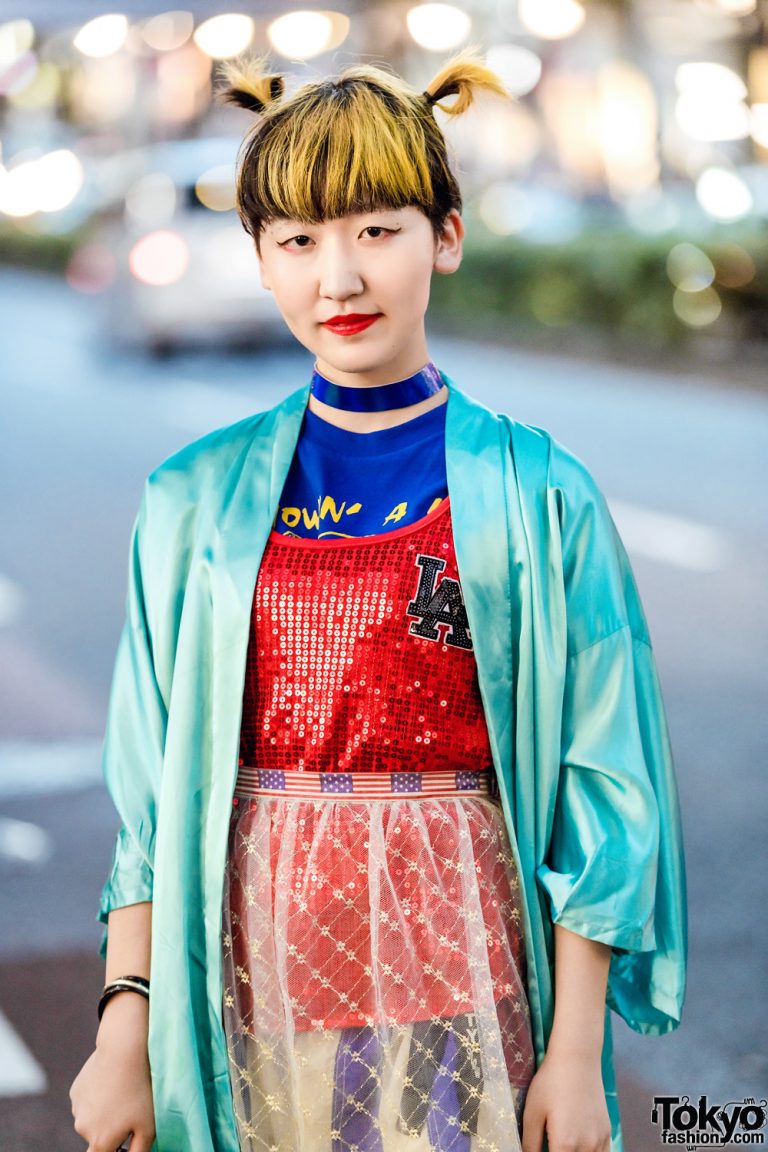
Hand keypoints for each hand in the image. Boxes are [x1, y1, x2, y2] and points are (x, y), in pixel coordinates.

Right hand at [69, 993, 154, 1151]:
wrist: (124, 1051)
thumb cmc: (139, 1090)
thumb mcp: (148, 1127)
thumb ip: (138, 1151)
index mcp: (100, 1142)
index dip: (115, 1150)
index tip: (124, 1140)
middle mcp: (83, 1129)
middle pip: (99, 1138)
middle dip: (112, 1130)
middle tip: (130, 1108)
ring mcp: (77, 1109)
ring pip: (93, 1118)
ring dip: (105, 1112)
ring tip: (123, 1091)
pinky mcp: (75, 1091)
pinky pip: (88, 1101)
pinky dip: (98, 1096)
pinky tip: (112, 1081)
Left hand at [521, 1050, 610, 1151]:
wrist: (577, 1059)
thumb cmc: (551, 1082)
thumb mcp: (532, 1112)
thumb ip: (530, 1143)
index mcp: (565, 1145)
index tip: (543, 1148)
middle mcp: (587, 1147)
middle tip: (550, 1144)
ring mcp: (600, 1141)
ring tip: (562, 1145)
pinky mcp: (607, 1132)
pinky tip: (579, 1148)